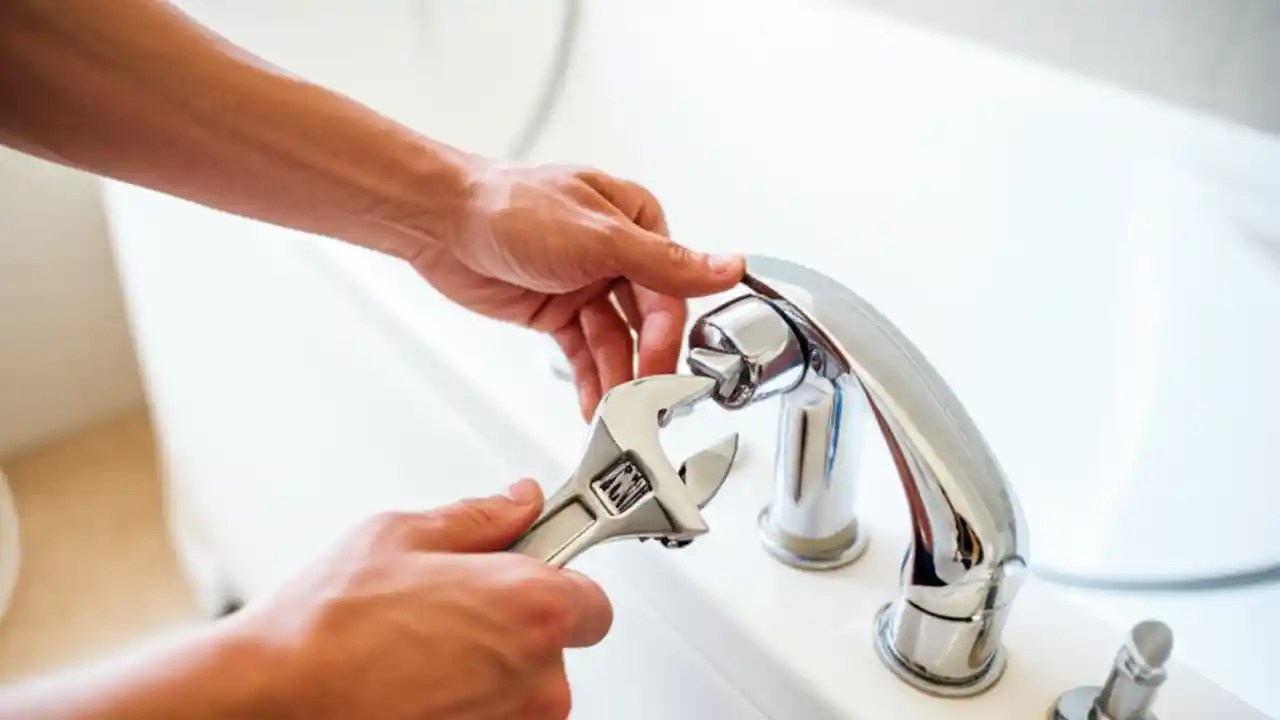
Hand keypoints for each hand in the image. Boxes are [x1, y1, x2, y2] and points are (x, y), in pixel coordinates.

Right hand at [220, 479, 610, 719]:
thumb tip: (519, 501)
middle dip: (517, 628)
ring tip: (424, 650)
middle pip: (557, 647)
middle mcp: (536, 673)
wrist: (279, 695)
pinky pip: (493, 717)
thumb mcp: (405, 534)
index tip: (527, 578)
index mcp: (533, 605)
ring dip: (490, 670)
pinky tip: (417, 682)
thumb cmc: (332, 622)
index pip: (593, 600)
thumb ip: (483, 517)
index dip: (558, 587)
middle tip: (455, 613)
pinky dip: (466, 702)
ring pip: (523, 690)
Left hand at [409, 162, 745, 417]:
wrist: (441, 223)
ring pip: (615, 341)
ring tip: (617, 413)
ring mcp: (585, 282)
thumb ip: (666, 262)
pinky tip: (595, 404)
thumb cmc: (511, 207)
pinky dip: (591, 379)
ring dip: (618, 378)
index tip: (670, 372)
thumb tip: (729, 266)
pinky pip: (583, 352)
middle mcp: (616, 252)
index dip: (671, 334)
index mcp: (636, 220)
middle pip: (646, 319)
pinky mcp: (556, 310)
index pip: (670, 287)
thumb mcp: (600, 237)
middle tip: (645, 402)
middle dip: (645, 364)